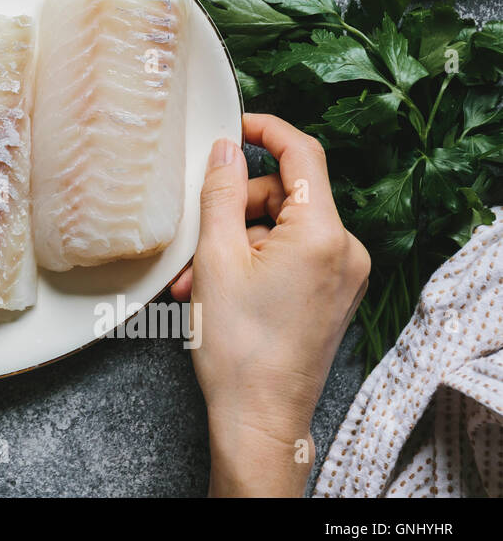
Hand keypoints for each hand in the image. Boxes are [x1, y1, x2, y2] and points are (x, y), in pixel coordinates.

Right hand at [170, 113, 369, 496]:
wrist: (259, 417)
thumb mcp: (215, 258)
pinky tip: (219, 288)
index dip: (268, 129)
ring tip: (197, 279)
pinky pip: (292, 255)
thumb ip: (220, 194)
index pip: (302, 154)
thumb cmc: (238, 348)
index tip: (237, 123)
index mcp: (321, 233)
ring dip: (235, 242)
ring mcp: (344, 275)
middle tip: (196, 237)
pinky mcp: (334, 294)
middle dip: (234, 208)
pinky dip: (254, 262)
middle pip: (285, 194)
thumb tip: (224, 149)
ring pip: (281, 227)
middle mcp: (345, 250)